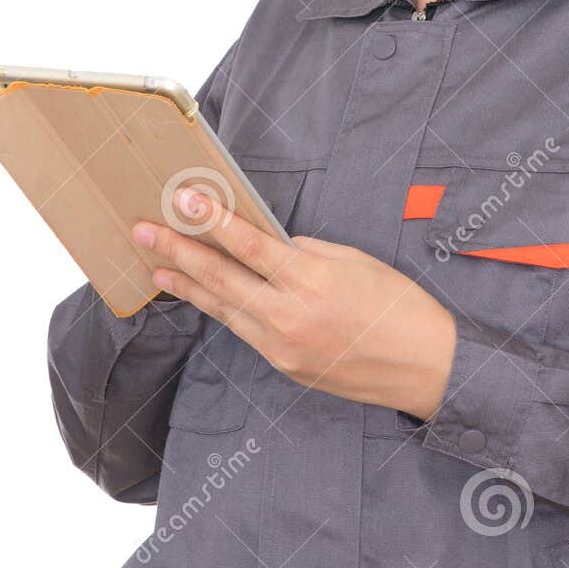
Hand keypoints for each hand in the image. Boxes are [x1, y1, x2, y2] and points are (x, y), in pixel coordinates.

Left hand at [132, 188, 457, 419]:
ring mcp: (282, 346)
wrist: (424, 367)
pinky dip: (220, 308)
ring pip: (223, 308)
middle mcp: (289, 316)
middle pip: (221, 278)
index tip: (181, 200)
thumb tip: (269, 246)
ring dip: (187, 285)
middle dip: (178, 251)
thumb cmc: (397, 306)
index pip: (249, 245)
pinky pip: (244, 329)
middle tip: (144, 231)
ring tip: (157, 265)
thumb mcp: (353, 261)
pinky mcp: (283, 365)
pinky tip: (202, 295)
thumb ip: (304, 252)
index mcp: (311, 281)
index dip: (211, 221)